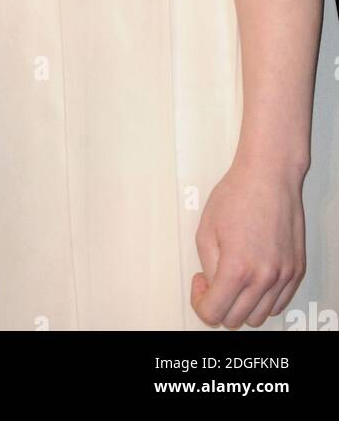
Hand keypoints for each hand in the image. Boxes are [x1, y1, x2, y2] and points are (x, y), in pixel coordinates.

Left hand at [191, 159, 305, 327]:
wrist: (269, 176)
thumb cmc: (237, 195)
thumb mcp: (206, 231)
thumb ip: (208, 268)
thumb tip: (213, 287)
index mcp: (237, 268)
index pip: (214, 314)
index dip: (200, 302)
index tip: (200, 285)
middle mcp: (263, 277)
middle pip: (236, 320)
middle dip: (220, 306)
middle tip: (213, 281)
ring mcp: (283, 276)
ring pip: (259, 317)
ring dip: (242, 305)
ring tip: (234, 279)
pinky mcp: (296, 271)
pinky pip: (279, 304)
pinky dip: (263, 300)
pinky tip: (253, 279)